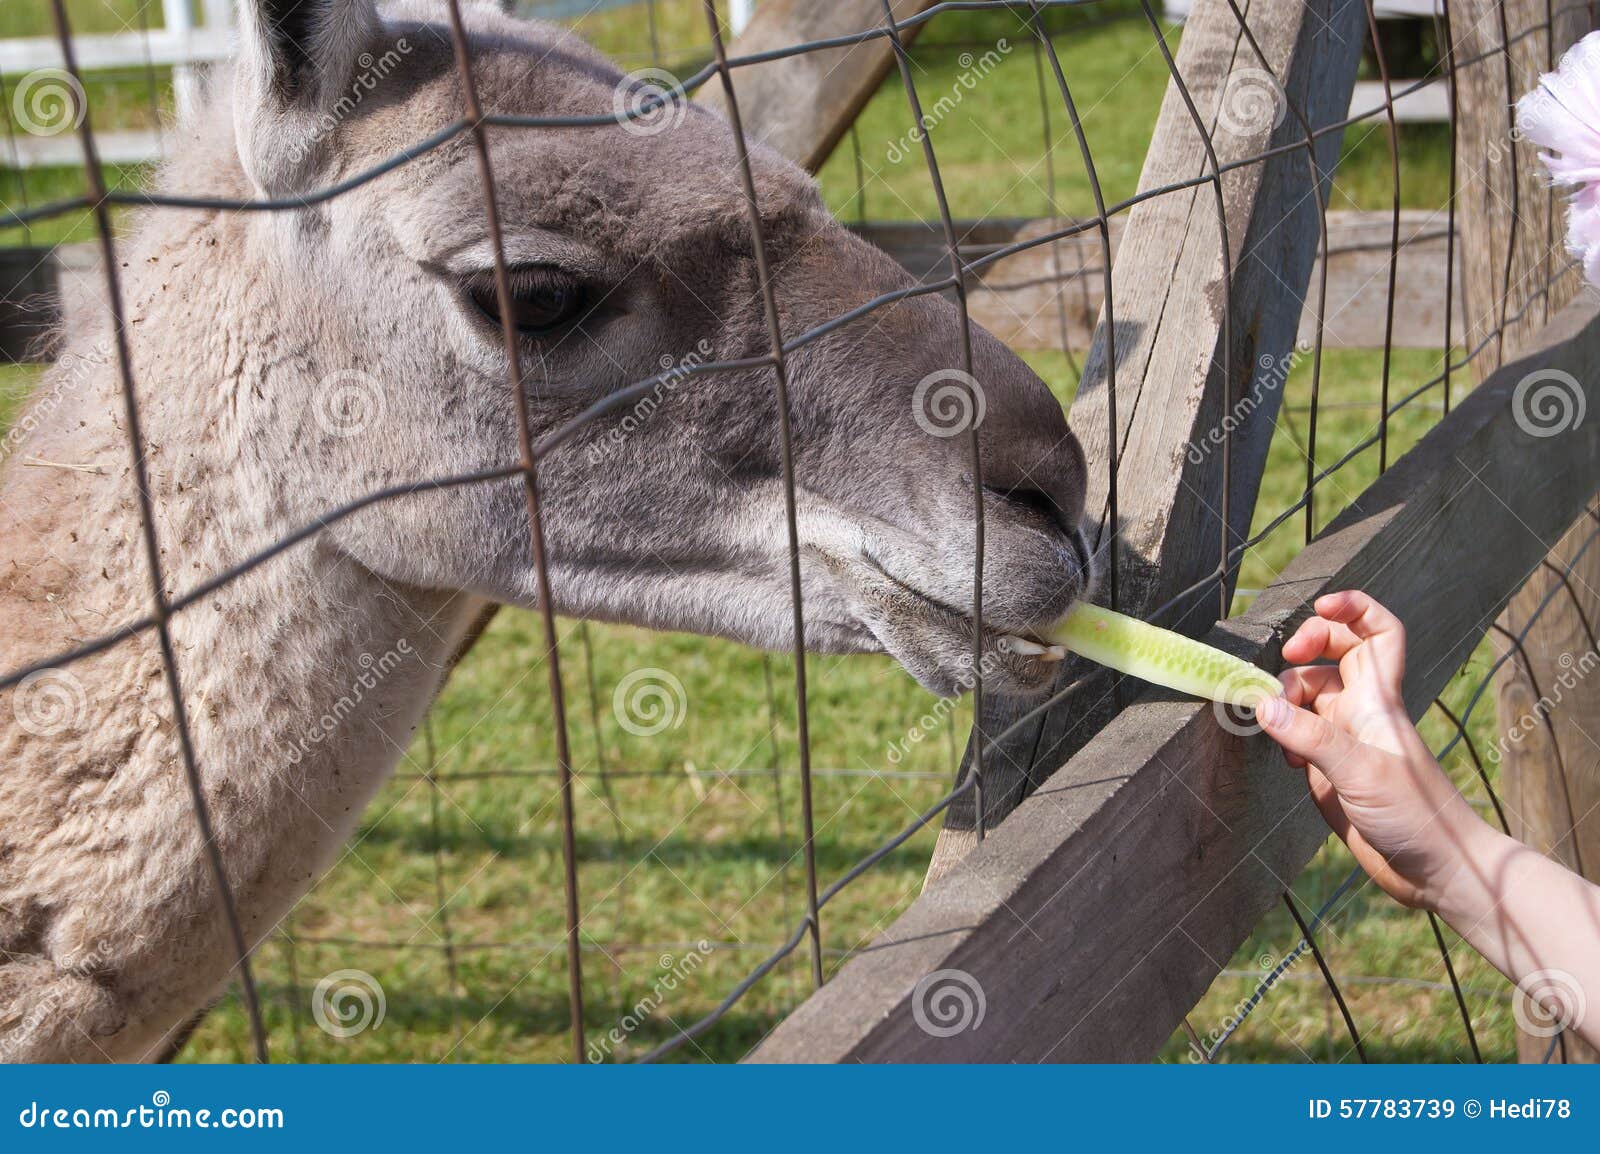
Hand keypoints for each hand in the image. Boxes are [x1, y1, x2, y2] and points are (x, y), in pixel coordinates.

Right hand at [1256, 591, 1490, 909]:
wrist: (1434, 869)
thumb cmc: (1416, 814)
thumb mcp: (1360, 771)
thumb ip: (1310, 737)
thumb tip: (1262, 705)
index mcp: (1379, 699)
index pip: (1377, 632)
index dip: (1352, 609)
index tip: (1318, 607)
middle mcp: (1362, 711)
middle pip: (1336, 653)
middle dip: (1307, 646)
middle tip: (1284, 660)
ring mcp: (1345, 739)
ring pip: (1310, 694)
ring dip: (1286, 697)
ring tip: (1274, 719)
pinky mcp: (1331, 770)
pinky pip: (1299, 735)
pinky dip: (1284, 735)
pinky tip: (1285, 758)